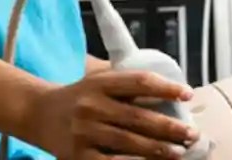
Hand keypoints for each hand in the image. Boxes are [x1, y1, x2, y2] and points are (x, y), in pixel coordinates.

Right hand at [33, 70, 199, 159]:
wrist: (39, 114)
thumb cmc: (81, 96)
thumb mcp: (99, 80)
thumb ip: (128, 85)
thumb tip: (172, 94)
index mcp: (100, 82)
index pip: (139, 82)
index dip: (166, 87)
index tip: (188, 94)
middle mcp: (91, 106)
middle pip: (138, 116)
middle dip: (169, 127)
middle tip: (192, 134)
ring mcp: (84, 132)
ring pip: (128, 143)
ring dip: (158, 150)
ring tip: (179, 153)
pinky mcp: (78, 156)